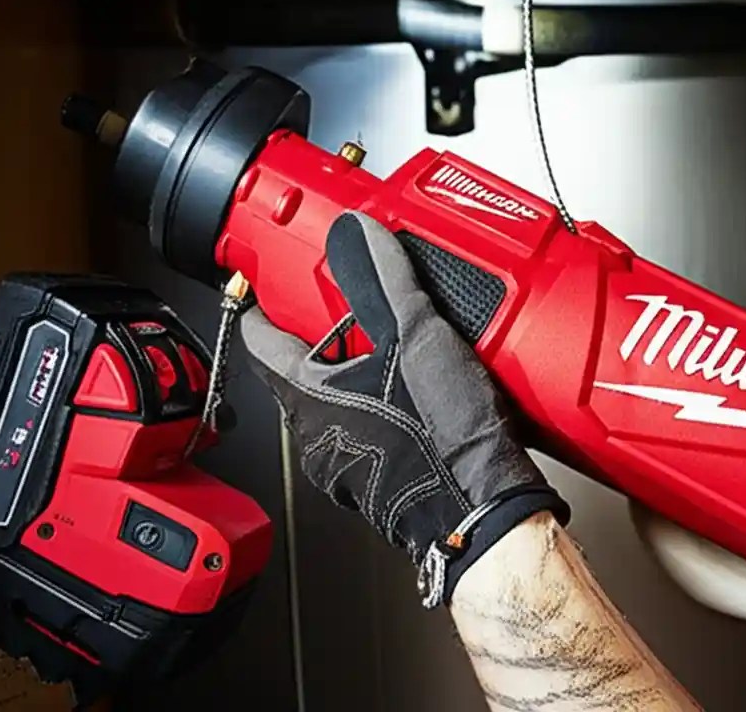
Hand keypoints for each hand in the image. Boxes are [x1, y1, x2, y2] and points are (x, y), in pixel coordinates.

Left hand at [240, 211, 569, 606]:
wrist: (484, 508)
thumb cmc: (442, 440)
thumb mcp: (414, 337)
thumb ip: (383, 280)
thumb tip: (356, 236)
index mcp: (307, 399)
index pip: (262, 344)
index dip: (264, 309)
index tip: (266, 289)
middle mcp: (317, 437)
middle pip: (300, 374)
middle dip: (323, 339)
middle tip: (346, 308)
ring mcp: (347, 465)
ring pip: (336, 405)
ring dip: (356, 375)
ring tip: (394, 347)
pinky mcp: (381, 482)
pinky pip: (368, 430)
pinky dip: (382, 404)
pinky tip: (421, 392)